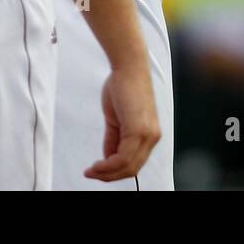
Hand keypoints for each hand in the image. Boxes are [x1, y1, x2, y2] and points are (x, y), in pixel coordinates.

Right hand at [85, 65, 160, 180]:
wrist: (129, 67)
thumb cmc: (123, 87)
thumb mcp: (116, 119)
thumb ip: (114, 139)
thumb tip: (108, 158)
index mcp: (149, 134)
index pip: (134, 163)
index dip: (115, 172)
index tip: (97, 172)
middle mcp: (152, 136)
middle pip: (132, 169)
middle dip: (110, 176)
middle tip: (91, 174)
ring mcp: (148, 134)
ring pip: (128, 166)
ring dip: (107, 173)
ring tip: (91, 171)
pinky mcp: (140, 129)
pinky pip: (124, 157)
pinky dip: (108, 165)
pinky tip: (97, 165)